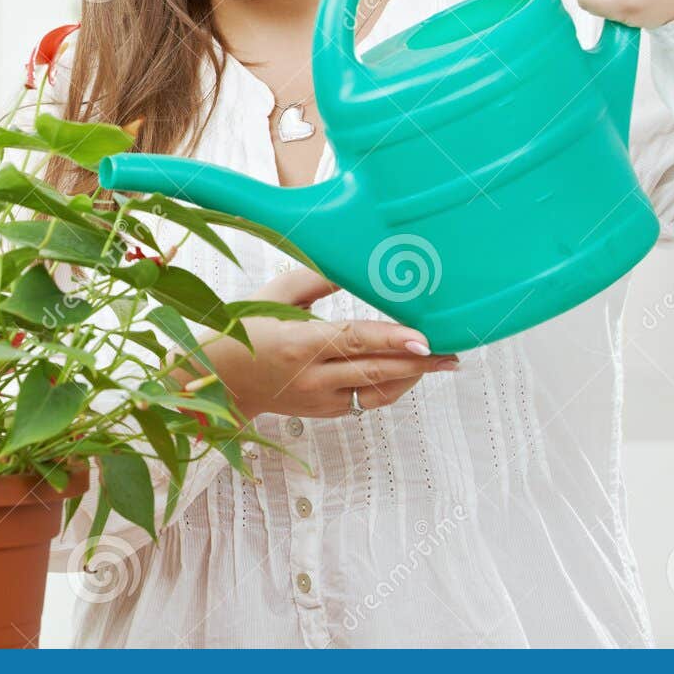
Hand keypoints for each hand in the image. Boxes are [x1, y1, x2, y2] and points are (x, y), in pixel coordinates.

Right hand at [195, 266, 459, 420]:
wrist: (221, 378)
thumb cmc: (246, 326)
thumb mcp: (276, 294)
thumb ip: (317, 278)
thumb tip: (358, 262)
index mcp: (296, 343)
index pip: (354, 341)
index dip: (392, 340)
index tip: (424, 338)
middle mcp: (310, 376)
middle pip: (375, 371)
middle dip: (418, 363)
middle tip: (452, 352)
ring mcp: (318, 399)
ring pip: (377, 392)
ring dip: (411, 377)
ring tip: (440, 361)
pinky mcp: (323, 411)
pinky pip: (366, 401)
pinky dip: (390, 385)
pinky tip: (408, 371)